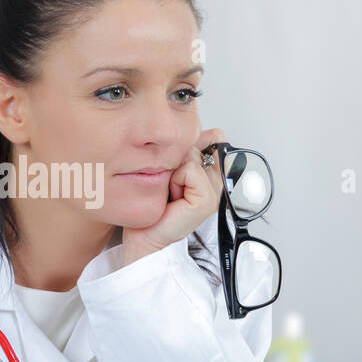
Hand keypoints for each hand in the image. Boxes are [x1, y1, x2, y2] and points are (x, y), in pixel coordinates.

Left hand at [120, 127, 225, 265]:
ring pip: (193, 155)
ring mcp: (215, 191)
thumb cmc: (153, 205)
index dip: (190, 146)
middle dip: (176, 159)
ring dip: (174, 171)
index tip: (176, 171)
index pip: (213, 137)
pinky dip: (176, 180)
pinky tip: (173, 198)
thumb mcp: (170, 168)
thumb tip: (193, 127)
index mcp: (211, 171)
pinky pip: (191, 170)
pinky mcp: (208, 201)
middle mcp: (217, 180)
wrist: (144, 234)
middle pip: (198, 143)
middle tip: (171, 184)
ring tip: (171, 192)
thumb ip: (186, 148)